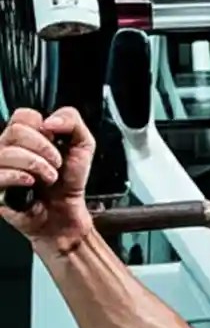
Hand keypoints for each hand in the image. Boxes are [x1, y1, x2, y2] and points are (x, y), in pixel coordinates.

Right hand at [0, 107, 96, 245]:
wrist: (65, 212)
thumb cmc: (69, 181)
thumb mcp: (83, 144)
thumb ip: (71, 120)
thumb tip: (49, 121)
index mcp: (24, 137)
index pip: (23, 115)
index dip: (44, 127)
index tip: (56, 141)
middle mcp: (7, 148)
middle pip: (15, 130)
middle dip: (45, 148)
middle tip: (56, 163)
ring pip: (8, 151)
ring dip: (38, 165)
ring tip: (48, 177)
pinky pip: (0, 173)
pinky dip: (21, 176)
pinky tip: (31, 183)